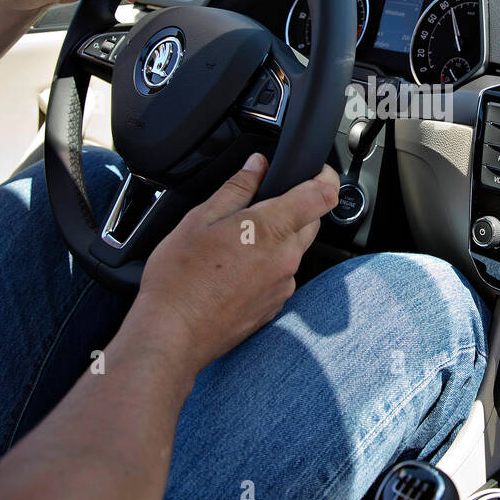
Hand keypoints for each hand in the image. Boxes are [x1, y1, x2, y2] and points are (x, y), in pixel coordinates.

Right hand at [133, 154, 339, 372]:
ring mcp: (283, 285)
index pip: (323, 195)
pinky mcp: (275, 305)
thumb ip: (237, 187)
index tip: (316, 170)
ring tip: (236, 243)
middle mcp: (286, 258)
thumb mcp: (200, 219)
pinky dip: (268, 266)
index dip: (325, 177)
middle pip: (312, 221)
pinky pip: (282, 275)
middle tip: (258, 207)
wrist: (173, 334)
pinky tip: (235, 270)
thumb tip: (258, 165)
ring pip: (295, 249)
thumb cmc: (179, 279)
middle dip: (296, 207)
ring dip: (278, 239)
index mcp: (271, 229)